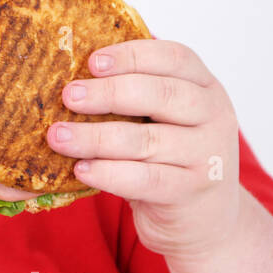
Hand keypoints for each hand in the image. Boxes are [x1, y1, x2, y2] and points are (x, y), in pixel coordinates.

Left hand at [44, 39, 243, 259]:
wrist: (204, 217)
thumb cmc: (169, 157)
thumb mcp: (162, 119)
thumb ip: (133, 96)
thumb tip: (72, 79)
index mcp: (205, 86)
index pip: (174, 57)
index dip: (132, 55)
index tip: (92, 62)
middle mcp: (214, 116)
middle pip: (161, 94)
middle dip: (109, 93)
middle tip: (69, 96)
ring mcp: (208, 155)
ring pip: (147, 140)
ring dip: (95, 137)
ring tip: (58, 136)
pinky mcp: (192, 191)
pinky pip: (145, 179)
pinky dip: (109, 173)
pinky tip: (81, 169)